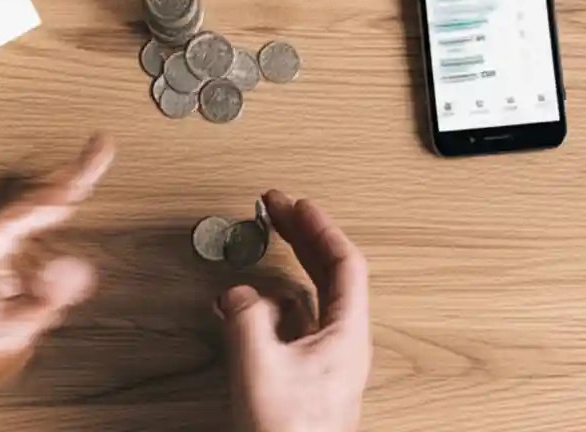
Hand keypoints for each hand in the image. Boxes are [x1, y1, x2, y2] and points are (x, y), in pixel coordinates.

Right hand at [220, 190, 371, 431]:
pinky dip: (268, 308)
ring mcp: (325, 363)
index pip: (344, 264)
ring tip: (259, 253)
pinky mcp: (305, 380)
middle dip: (302, 238)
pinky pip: (291, 329)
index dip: (320, 228)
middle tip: (278, 210)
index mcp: (346, 335)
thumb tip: (239, 294)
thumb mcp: (259, 367)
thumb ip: (246, 318)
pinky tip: (246, 307)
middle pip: (329, 276)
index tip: (297, 204)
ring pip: (308, 301)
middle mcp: (342, 345)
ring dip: (284, 272)